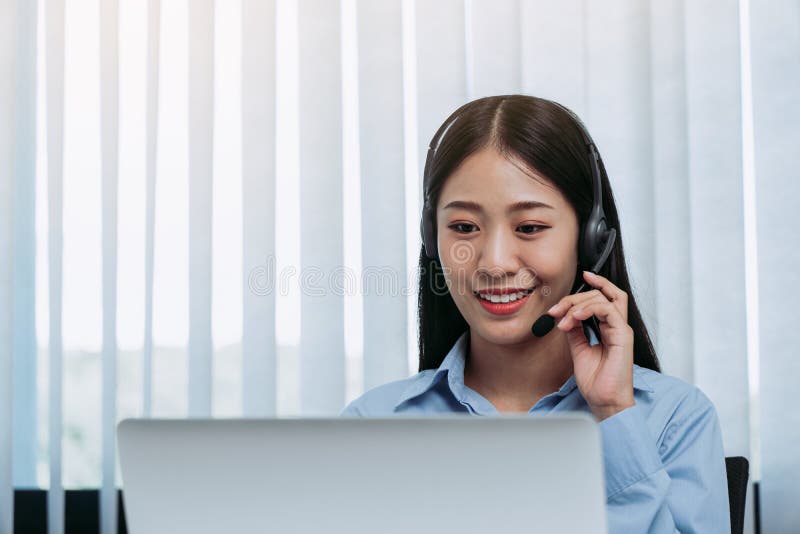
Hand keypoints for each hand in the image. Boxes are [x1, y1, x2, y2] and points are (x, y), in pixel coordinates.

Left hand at [546, 271, 634, 421]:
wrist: (603, 401)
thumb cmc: (596, 381)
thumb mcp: (579, 349)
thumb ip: (575, 331)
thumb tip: (565, 316)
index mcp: (610, 329)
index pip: (606, 297)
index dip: (595, 284)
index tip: (581, 277)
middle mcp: (618, 327)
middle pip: (601, 295)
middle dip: (574, 298)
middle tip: (555, 311)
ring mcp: (622, 330)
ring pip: (605, 298)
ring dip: (578, 304)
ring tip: (563, 319)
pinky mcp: (623, 336)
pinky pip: (608, 310)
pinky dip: (589, 309)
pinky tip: (575, 317)